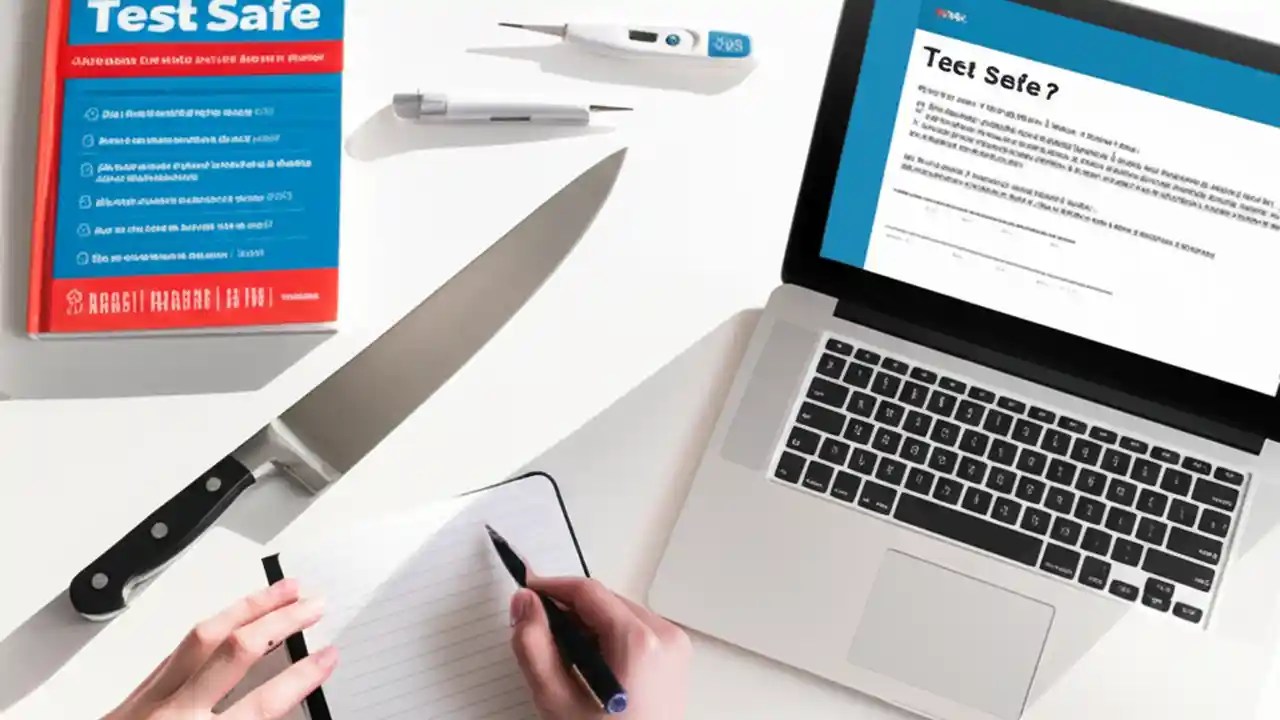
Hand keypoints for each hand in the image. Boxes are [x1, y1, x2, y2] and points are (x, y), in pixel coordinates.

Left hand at [104, 579, 336, 719]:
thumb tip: (282, 705)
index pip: (262, 705)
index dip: (301, 677)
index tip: (326, 658)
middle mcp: (174, 716)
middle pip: (236, 653)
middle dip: (282, 623)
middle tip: (315, 606)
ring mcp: (152, 699)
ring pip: (206, 635)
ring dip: (251, 607)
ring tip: (284, 590)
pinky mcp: (138, 691)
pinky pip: (182, 645)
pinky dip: (217, 623)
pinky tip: (237, 612)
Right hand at [510, 577, 691, 719]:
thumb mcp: (557, 700)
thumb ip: (533, 645)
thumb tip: (524, 603)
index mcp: (640, 642)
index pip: (588, 592)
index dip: (551, 587)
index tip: (525, 593)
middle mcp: (665, 636)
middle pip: (605, 601)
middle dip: (568, 613)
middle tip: (538, 634)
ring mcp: (676, 647)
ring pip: (619, 615)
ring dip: (588, 627)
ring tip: (566, 662)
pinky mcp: (676, 659)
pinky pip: (635, 632)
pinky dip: (608, 640)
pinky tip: (591, 668)